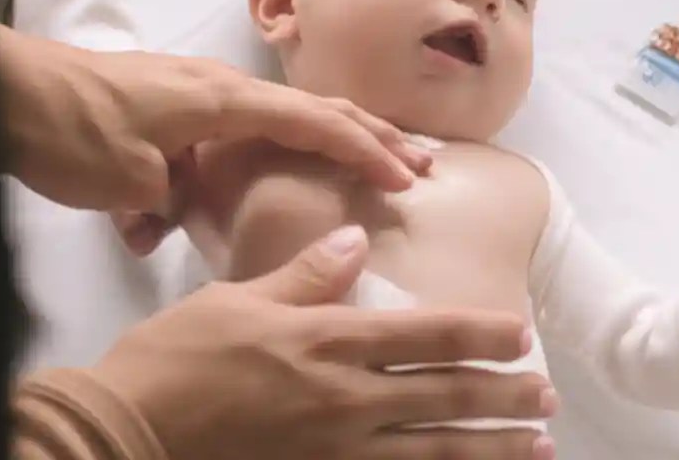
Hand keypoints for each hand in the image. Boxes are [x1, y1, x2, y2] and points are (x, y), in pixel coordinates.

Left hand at [0, 17, 430, 212]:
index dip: (364, 150)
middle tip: (416, 161)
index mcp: (219, 100)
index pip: (312, 121)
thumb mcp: (128, 180)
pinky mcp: (160, 106)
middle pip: (307, 108)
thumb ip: (167, 198)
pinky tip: (212, 200)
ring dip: (311, 146)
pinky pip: (219, 136)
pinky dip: (239, 163)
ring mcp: (187, 92)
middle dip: (365, 135)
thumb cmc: (68, 129)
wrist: (1, 90)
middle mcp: (213, 87)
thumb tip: (166, 212)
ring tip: (357, 164)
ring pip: (266, 122)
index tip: (405, 179)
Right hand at [91, 226, 556, 459]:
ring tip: (537, 448)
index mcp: (326, 341)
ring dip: (492, 448)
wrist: (131, 428)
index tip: (519, 333)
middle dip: (504, 397)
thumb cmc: (178, 355)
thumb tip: (357, 239)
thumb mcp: (240, 297)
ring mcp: (336, 448)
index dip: (479, 334)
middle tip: (547, 397)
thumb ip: (308, 275)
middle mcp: (345, 398)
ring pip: (434, 451)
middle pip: (444, 397)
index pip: (424, 335)